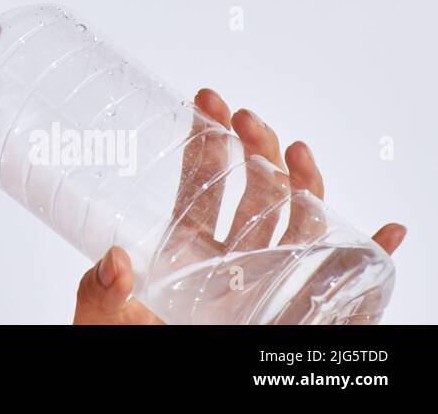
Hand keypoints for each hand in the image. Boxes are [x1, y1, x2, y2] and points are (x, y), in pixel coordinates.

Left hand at [73, 87, 405, 323]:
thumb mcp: (107, 321)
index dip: (206, 141)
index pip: (201, 184)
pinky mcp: (306, 316)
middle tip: (243, 118)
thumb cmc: (134, 355)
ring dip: (305, 183)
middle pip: (256, 192)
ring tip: (295, 150)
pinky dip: (373, 256)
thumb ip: (100, 292)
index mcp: (187, 250)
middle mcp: (234, 259)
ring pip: (299, 222)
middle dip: (255, 149)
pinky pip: (348, 284)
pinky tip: (384, 229)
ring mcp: (272, 283)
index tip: (204, 100)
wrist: (164, 403)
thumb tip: (113, 259)